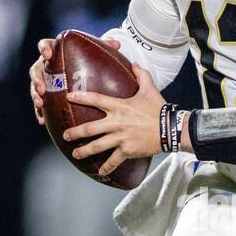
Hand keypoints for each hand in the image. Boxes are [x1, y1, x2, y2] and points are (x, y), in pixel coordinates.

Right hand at [29, 36, 119, 125]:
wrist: (79, 70)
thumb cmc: (85, 58)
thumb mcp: (94, 51)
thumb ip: (103, 47)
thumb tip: (117, 45)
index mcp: (54, 51)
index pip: (44, 45)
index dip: (44, 49)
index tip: (48, 55)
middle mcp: (45, 65)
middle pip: (36, 69)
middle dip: (37, 78)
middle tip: (41, 87)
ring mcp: (43, 80)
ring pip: (34, 87)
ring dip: (35, 95)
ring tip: (40, 103)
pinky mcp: (43, 94)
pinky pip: (38, 103)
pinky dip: (39, 111)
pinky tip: (42, 120)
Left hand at [63, 61, 163, 177]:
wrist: (170, 128)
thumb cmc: (159, 109)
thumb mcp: (150, 89)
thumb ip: (141, 75)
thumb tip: (134, 64)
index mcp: (120, 106)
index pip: (96, 100)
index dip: (81, 97)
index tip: (69, 97)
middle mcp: (117, 122)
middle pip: (90, 128)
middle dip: (75, 133)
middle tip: (65, 135)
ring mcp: (121, 138)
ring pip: (98, 146)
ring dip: (84, 151)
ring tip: (75, 154)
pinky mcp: (127, 150)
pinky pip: (114, 160)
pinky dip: (107, 167)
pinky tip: (100, 172)